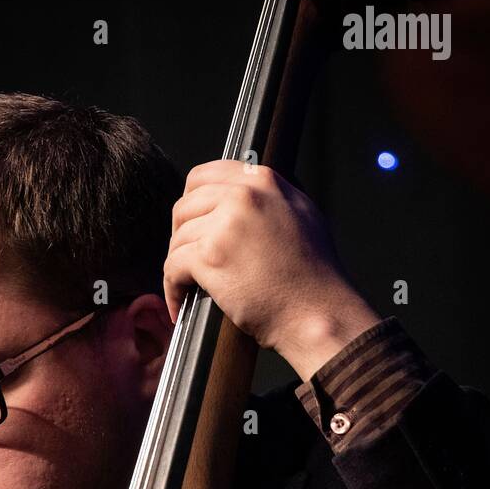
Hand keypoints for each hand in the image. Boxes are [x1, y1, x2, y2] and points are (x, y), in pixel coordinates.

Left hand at [164, 159, 379, 381]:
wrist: (318, 312)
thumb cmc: (315, 276)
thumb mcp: (302, 214)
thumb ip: (270, 198)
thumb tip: (242, 197)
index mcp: (263, 182)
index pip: (206, 175)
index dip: (192, 201)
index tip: (192, 221)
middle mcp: (243, 196)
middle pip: (185, 206)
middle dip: (181, 234)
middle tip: (186, 257)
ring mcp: (225, 225)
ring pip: (178, 238)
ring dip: (178, 264)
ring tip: (187, 285)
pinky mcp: (210, 257)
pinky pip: (172, 267)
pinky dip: (171, 288)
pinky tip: (179, 302)